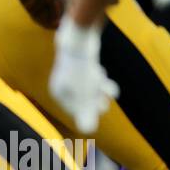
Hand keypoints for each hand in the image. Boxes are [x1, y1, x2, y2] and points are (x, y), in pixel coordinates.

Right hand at [49, 17, 116, 133]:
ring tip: (111, 89)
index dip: (87, 111)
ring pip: (86, 84)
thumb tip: (89, 131)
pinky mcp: (78, 59)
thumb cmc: (81, 71)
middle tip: (107, 102)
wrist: (80, 38)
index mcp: (58, 91)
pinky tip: (101, 73)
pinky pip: (87, 72)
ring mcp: (69, 69)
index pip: (73, 108)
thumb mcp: (86, 96)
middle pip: (81, 96)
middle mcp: (61, 80)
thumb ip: (86, 113)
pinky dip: (96, 76)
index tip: (100, 110)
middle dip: (95, 100)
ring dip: (99, 88)